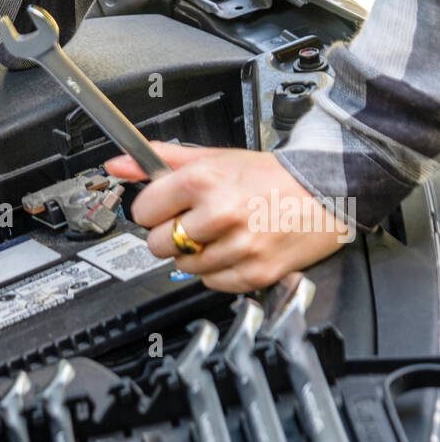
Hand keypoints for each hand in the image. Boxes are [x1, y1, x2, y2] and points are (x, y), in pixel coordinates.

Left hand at [104, 142, 354, 291]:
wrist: (323, 191)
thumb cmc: (268, 175)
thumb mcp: (211, 157)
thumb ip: (159, 160)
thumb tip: (118, 164)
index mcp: (203, 181)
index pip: (144, 211)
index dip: (153, 209)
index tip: (165, 207)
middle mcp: (219, 214)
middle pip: (158, 243)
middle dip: (170, 234)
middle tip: (193, 221)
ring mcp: (238, 247)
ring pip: (183, 267)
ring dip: (194, 253)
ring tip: (218, 233)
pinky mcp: (254, 272)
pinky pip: (211, 283)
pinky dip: (216, 270)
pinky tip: (233, 249)